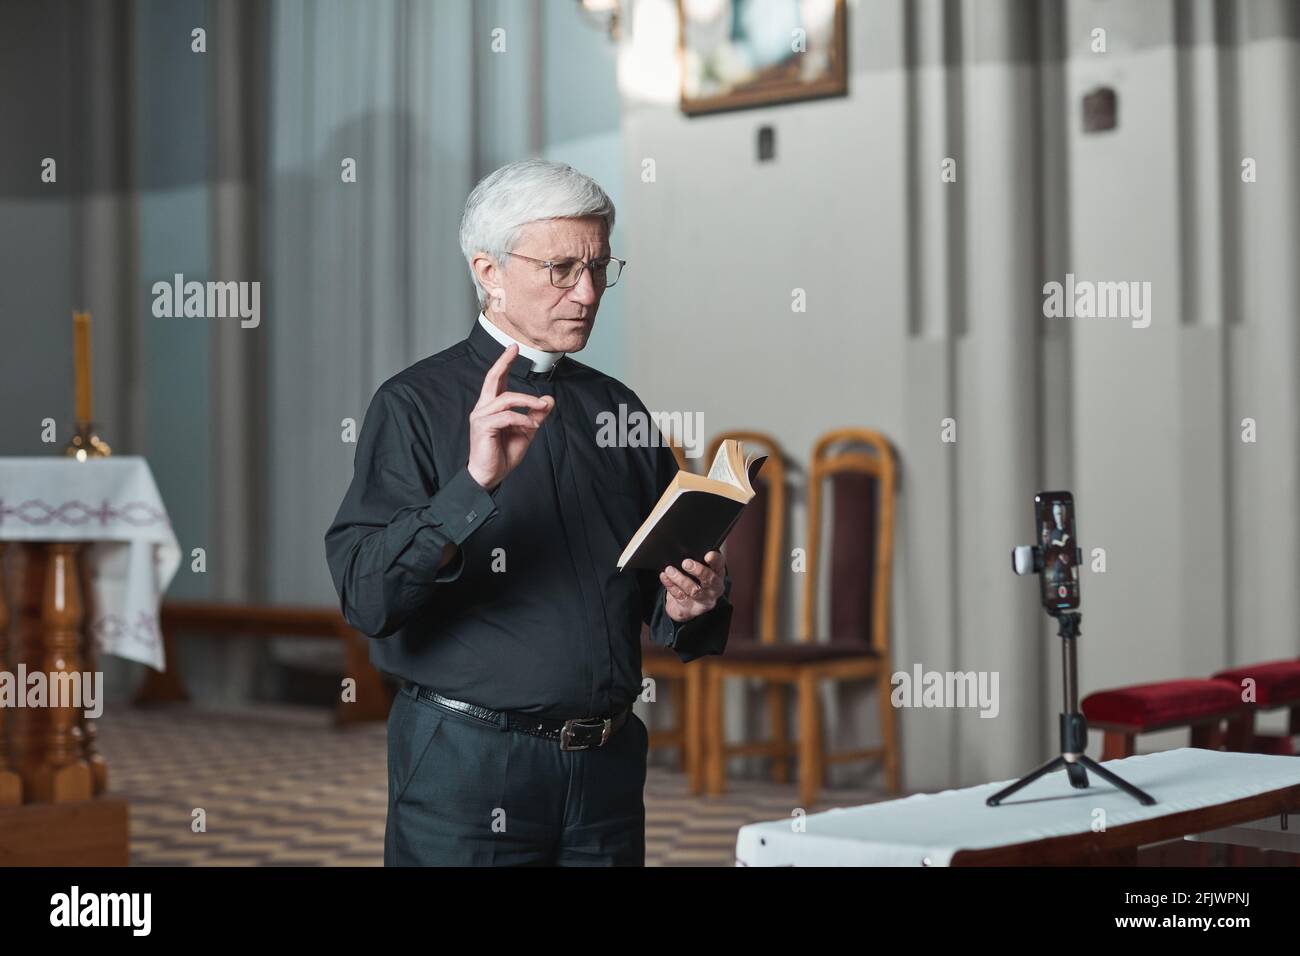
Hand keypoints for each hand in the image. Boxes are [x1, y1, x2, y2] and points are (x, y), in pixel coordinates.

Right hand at [467, 344, 553, 489]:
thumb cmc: (502, 454)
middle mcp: (483, 408)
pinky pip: (507, 416)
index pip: (497, 380)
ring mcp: (481, 416)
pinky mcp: (483, 427)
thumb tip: (549, 400)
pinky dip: (522, 419)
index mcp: (492, 407)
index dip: (504, 363)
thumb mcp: (525, 432)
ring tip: (542, 408)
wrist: (489, 475)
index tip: (513, 349)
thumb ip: (535, 416)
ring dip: (528, 401)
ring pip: (507, 398)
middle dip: (504, 362)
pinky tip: (532, 426)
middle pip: (492, 379)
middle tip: (515, 349)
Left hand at [661, 550, 724, 622]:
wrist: (687, 606)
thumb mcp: (699, 570)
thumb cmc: (694, 581)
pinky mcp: (689, 610)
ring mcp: (703, 601)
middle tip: (686, 562)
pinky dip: (670, 585)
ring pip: (693, 590)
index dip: (715, 560)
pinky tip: (665, 576)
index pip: (720, 565)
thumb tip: (682, 549)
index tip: (708, 554)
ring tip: (670, 570)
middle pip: (710, 580)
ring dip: (680, 579)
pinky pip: (679, 596)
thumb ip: (696, 560)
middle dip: (698, 570)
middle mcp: (714, 589)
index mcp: (718, 575)